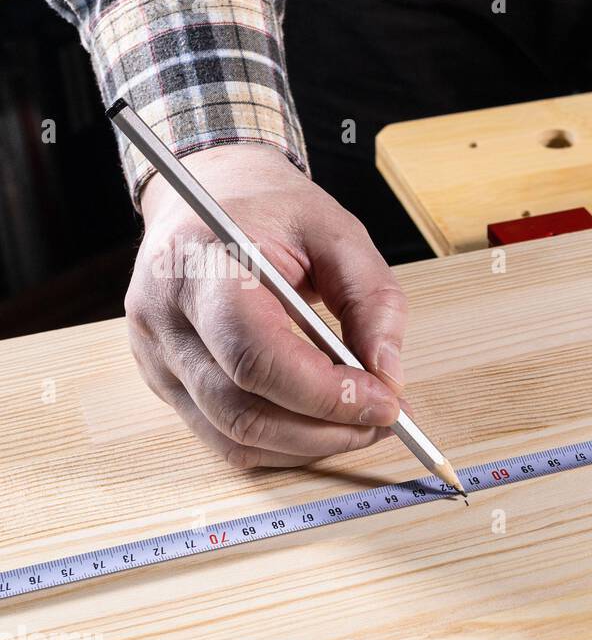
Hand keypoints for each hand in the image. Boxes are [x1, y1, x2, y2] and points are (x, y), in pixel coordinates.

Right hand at [128, 143, 406, 467]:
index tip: (386, 403)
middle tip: (385, 421)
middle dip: (325, 429)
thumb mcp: (339, 233)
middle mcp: (164, 315)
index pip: (255, 354)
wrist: (207, 194)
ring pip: (232, 436)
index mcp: (200, 264)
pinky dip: (282, 444)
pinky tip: (320, 424)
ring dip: (308, 445)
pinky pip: (223, 437)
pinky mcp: (163, 380)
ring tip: (360, 424)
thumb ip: (373, 301)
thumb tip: (387, 375)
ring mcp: (155, 354)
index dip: (325, 393)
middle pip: (241, 409)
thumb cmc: (272, 211)